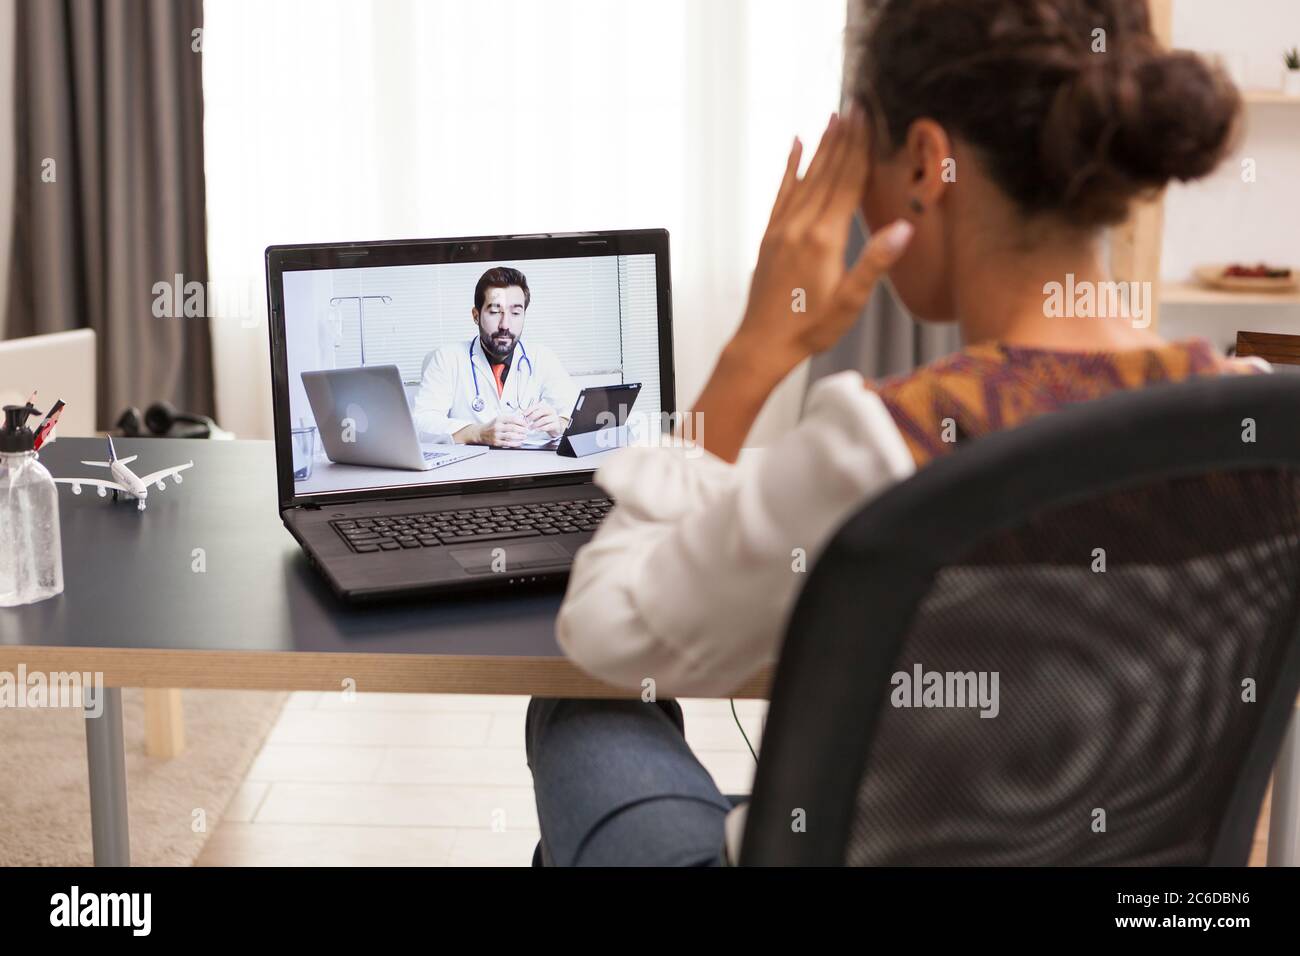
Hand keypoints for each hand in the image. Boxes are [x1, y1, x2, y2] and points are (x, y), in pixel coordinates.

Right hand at [470, 412, 528, 447]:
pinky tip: (519, 442)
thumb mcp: (499, 419)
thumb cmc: (491, 426)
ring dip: (520, 437)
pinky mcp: (496, 442)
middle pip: (513, 428)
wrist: (480, 433)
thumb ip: (509, 419)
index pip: (512, 419)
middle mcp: (497, 426)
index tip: (526, 424)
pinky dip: (515, 443)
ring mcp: (496, 435)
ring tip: (524, 436)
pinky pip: (508, 443)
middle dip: (522, 430)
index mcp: (499, 419)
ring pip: (511, 436)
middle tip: (527, 430)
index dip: (521, 422)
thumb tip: (521, 419)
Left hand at [523, 403, 562, 436]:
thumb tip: (523, 415)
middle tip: (527, 421)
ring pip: (544, 420)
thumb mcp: (539, 415)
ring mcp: (554, 417)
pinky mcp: (556, 425)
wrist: (555, 426)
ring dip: (535, 424)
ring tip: (530, 427)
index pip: (537, 406)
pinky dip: (541, 428)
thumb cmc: (545, 419)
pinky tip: (537, 430)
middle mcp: (551, 411)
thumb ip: (532, 414)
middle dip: (532, 416)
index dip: (530, 409)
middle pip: (541, 411)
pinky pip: (548, 426)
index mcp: (546, 406)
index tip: (524, 414)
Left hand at [735, 107, 913, 377]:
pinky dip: (790, 168)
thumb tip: (904, 228)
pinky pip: (782, 193)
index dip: (859, 149)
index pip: (847, 183)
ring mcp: (782, 228)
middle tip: (855, 105)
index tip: (867, 119)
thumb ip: (875, 262)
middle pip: (827, 173)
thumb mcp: (849, 301)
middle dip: (843, 138)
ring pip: (806, 178)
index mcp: (824, 239)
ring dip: (821, 146)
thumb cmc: (809, 328)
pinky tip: (795, 147)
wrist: (762, 344)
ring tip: (833, 117)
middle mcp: (801, 225)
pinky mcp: (770, 236)